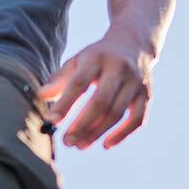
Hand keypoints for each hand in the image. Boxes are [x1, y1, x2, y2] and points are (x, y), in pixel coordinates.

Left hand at [38, 35, 152, 149]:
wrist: (133, 43)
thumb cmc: (98, 56)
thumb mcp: (78, 60)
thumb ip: (60, 78)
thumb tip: (42, 95)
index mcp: (97, 58)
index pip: (79, 83)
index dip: (65, 103)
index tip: (51, 121)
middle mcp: (119, 68)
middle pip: (100, 101)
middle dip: (82, 124)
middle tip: (66, 141)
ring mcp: (135, 82)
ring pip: (117, 113)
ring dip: (97, 133)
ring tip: (79, 145)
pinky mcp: (146, 95)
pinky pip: (137, 120)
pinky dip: (122, 135)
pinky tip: (105, 144)